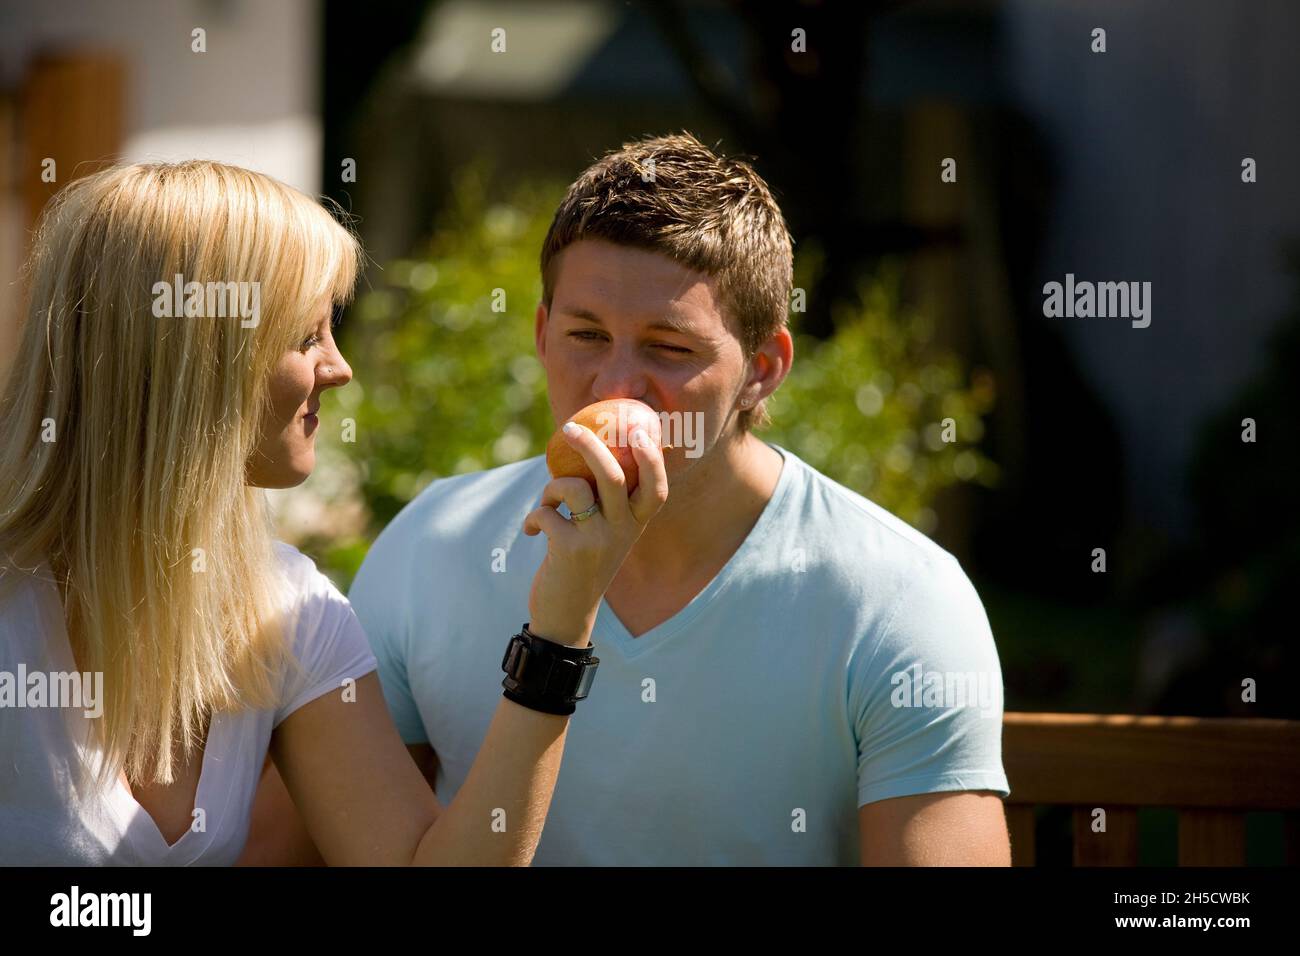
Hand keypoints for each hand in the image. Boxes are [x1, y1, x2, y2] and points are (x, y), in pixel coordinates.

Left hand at [521, 421, 667, 645]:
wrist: (566, 614)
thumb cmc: (584, 563)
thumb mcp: (605, 535)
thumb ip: (606, 503)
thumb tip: (588, 450)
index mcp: (636, 525)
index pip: (657, 489)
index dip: (652, 459)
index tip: (639, 430)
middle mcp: (622, 531)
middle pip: (612, 476)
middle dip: (590, 446)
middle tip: (569, 428)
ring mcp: (596, 541)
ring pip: (573, 488)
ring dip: (551, 488)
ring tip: (547, 503)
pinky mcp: (568, 549)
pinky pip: (546, 512)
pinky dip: (535, 516)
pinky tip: (533, 531)